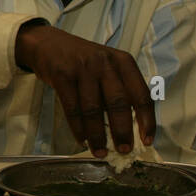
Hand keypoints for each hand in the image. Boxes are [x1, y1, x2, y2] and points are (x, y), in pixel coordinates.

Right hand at [14, 22, 154, 158]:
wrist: (48, 44)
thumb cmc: (83, 61)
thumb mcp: (107, 67)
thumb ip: (120, 89)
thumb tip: (130, 128)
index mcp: (123, 62)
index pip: (141, 94)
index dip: (147, 120)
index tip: (147, 140)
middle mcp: (105, 63)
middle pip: (119, 103)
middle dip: (122, 131)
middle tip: (124, 150)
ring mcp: (83, 68)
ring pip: (94, 109)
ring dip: (98, 135)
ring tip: (100, 151)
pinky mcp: (62, 75)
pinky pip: (72, 108)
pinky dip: (78, 128)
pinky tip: (82, 140)